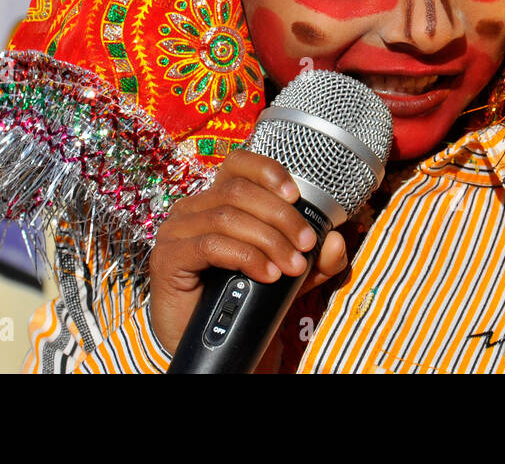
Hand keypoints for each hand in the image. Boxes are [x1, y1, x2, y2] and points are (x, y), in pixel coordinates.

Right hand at [148, 150, 348, 354]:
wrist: (209, 340)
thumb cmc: (242, 298)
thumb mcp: (290, 275)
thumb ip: (316, 259)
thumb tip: (336, 241)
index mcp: (217, 199)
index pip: (239, 163)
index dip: (268, 171)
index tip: (296, 195)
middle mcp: (193, 208)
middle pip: (239, 191)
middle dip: (281, 217)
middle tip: (306, 245)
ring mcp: (176, 231)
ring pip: (227, 216)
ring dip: (268, 240)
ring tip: (291, 265)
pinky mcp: (167, 257)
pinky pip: (210, 245)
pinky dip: (245, 256)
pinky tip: (267, 274)